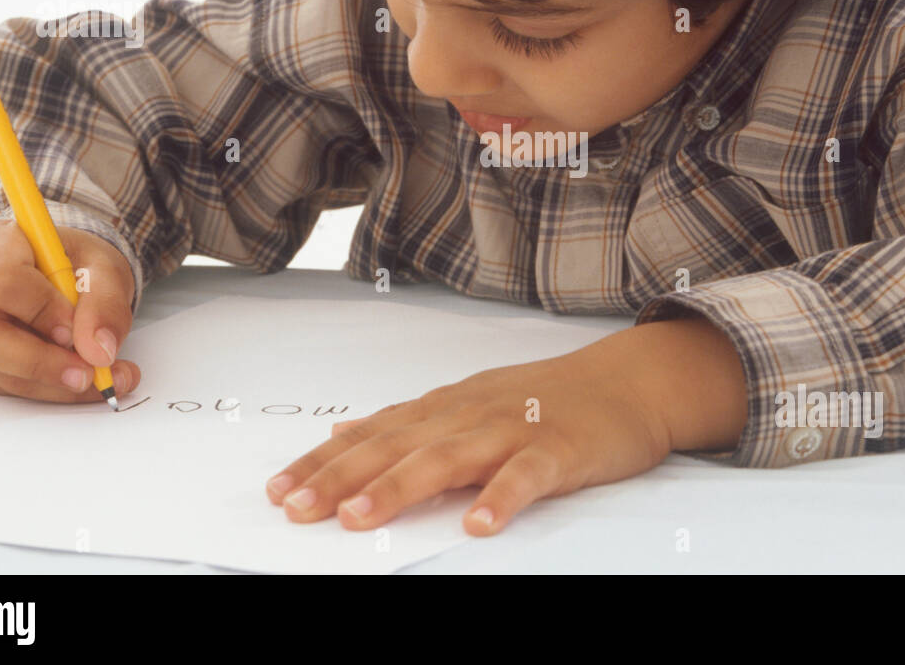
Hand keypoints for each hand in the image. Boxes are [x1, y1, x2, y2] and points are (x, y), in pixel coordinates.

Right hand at [0, 218, 139, 401]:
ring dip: (51, 384)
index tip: (77, 330)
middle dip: (42, 363)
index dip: (41, 311)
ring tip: (103, 379)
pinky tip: (83, 383)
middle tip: (91, 374)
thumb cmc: (75, 262)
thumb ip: (106, 302)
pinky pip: (1, 382)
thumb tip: (99, 351)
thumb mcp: (103, 267)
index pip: (3, 281)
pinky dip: (47, 390)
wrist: (59, 271)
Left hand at [264, 327, 680, 535]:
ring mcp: (513, 430)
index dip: (323, 463)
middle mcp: (469, 415)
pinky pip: (527, 477)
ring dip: (400, 487)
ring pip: (449, 458)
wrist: (626, 381)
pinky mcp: (558, 451)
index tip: (278, 489)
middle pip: (397, 446)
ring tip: (359, 519)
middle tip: (297, 509)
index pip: (372, 435)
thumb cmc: (543, 398)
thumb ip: (405, 422)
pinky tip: (478, 524)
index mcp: (445, 409)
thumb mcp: (465, 403)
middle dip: (342, 477)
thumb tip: (342, 432)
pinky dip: (501, 497)